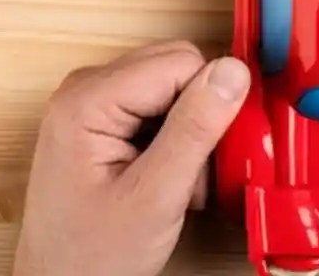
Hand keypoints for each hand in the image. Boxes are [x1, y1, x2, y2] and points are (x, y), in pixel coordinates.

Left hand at [13, 41, 249, 275]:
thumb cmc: (91, 258)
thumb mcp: (156, 196)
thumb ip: (195, 128)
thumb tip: (233, 72)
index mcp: (87, 99)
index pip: (181, 62)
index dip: (208, 104)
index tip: (210, 151)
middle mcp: (86, 90)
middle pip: (178, 67)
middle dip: (200, 116)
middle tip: (192, 170)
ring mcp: (93, 104)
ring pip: (176, 87)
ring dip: (191, 131)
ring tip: (177, 181)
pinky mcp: (104, 121)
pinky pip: (162, 107)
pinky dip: (177, 140)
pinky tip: (167, 177)